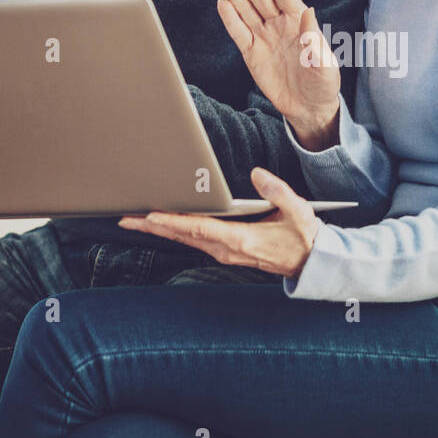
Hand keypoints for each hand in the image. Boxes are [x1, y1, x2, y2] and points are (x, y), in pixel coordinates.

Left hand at [118, 168, 321, 278]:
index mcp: (242, 240)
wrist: (312, 263)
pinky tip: (165, 224)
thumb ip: (277, 191)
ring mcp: (225, 253)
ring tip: (137, 218)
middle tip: (126, 216)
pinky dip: (176, 232)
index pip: (199, 228)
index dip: (172, 221)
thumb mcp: (299, 211)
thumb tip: (257, 174)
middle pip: (183, 236)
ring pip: (186, 240)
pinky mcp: (227, 252)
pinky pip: (195, 241)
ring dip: (161, 229)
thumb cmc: (304, 237)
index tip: (150, 215)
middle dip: (154, 226)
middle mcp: (228, 250)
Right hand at [217, 0, 340, 149]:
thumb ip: (314, 39)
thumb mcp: (324, 64)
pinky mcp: (252, 53)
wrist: (309, 108)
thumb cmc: (323, 84)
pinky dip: (230, 19)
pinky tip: (222, 4)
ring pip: (247, 10)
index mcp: (300, 21)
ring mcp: (265, 37)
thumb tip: (309, 11)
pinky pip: (239, 33)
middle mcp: (280, 24)